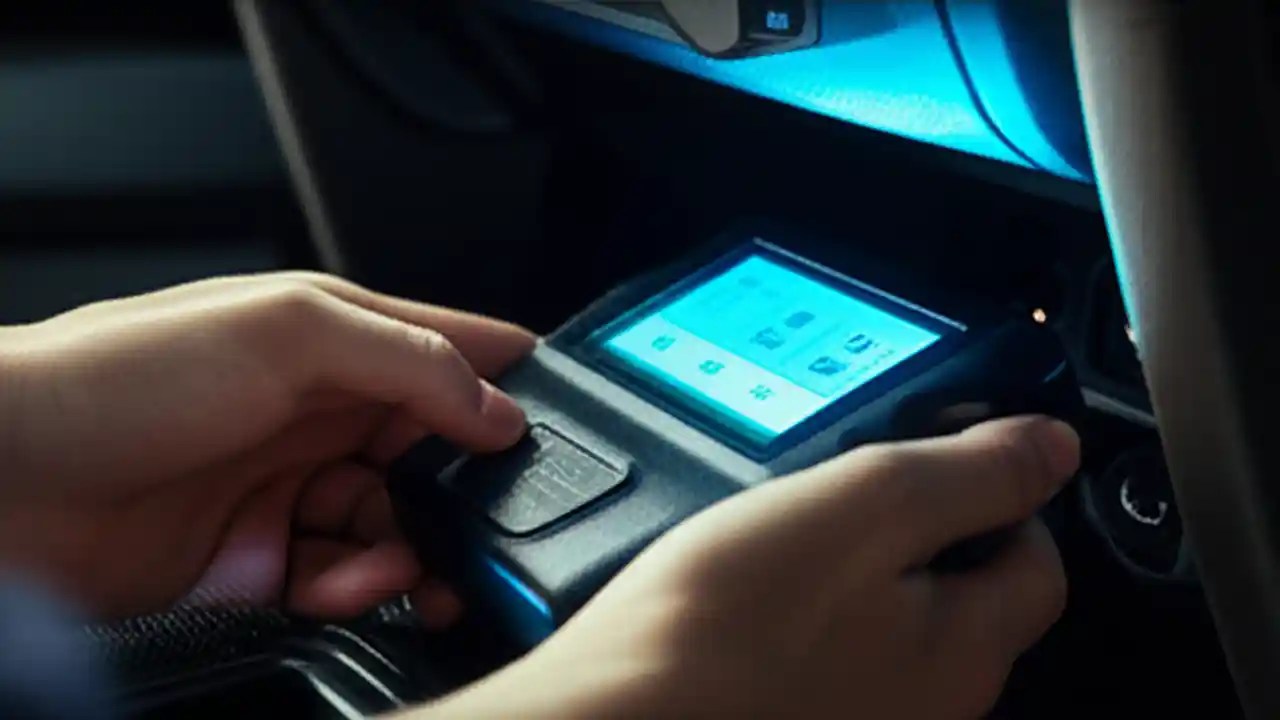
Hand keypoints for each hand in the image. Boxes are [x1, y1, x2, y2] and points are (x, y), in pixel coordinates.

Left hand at [0, 273, 533, 621]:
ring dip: (406, 553)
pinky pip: (343, 578)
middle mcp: (321, 410)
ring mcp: (291, 484)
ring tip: (386, 569)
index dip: (510, 383)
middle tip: (477, 530)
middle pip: (436, 456)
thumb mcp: (287, 334)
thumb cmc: (118, 379)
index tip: (555, 430)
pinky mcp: (260, 555)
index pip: (455, 350)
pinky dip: (354, 590)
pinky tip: (331, 587)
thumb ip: (409, 361)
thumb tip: (497, 406)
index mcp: (337, 338)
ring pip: (396, 526)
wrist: (1, 481)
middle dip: (463, 497)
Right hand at [430, 417, 1078, 718]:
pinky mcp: (799, 718)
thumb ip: (968, 474)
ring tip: (783, 533)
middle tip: (840, 490)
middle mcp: (930, 706)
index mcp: (965, 649)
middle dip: (916, 533)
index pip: (1036, 561)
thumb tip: (1053, 449)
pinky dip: (805, 614)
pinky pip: (828, 656)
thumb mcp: (862, 509)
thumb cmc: (724, 622)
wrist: (610, 717)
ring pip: (887, 626)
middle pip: (962, 599)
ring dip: (851, 571)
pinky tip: (752, 594)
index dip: (997, 496)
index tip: (936, 459)